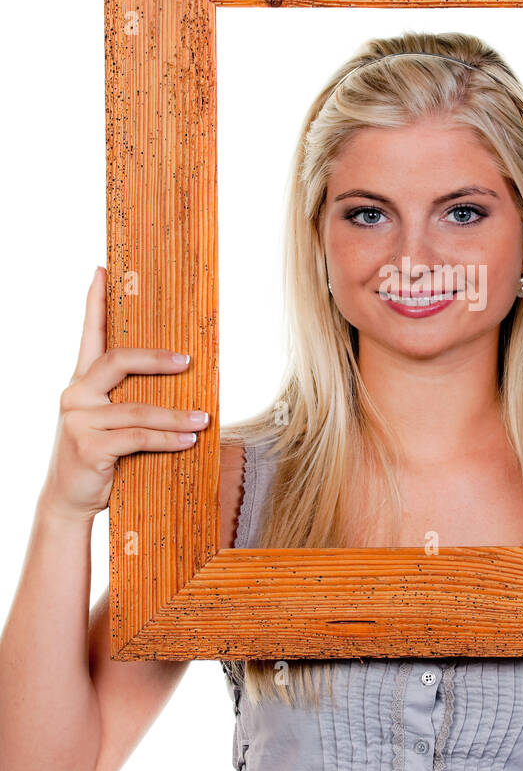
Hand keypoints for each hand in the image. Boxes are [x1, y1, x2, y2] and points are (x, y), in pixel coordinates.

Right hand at [40, 266, 210, 521]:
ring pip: (137, 407)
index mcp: (82, 381)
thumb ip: (129, 397)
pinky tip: (188, 440)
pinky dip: (168, 438)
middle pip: (118, 361)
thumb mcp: (109, 421)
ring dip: (175, 413)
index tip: (103, 270)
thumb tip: (180, 377)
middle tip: (187, 360)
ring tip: (204, 418)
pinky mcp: (89, 447)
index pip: (89, 334)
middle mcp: (76, 394)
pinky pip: (138, 437)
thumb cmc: (99, 456)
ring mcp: (79, 420)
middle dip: (156, 358)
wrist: (70, 499)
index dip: (95, 301)